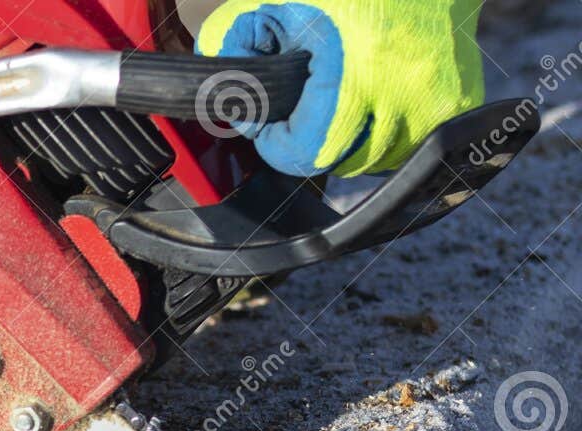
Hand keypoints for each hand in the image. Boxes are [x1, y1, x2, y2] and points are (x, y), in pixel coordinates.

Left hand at [196, 0, 485, 176]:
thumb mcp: (281, 1)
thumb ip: (236, 40)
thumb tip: (220, 91)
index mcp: (361, 69)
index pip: (307, 153)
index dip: (276, 144)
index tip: (269, 124)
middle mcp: (409, 90)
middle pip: (340, 163)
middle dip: (313, 142)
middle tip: (306, 106)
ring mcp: (441, 101)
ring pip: (377, 163)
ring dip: (350, 144)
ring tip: (341, 101)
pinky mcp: (462, 104)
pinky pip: (412, 151)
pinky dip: (388, 138)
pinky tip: (376, 105)